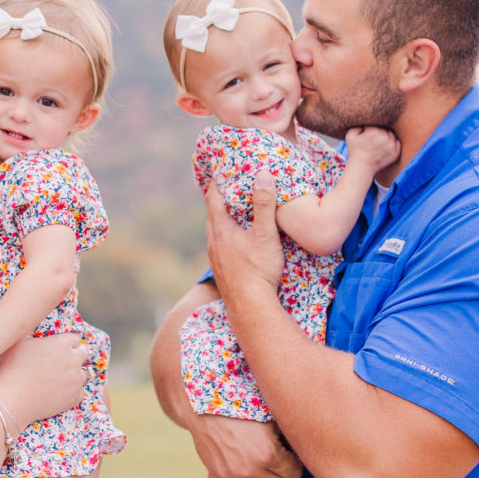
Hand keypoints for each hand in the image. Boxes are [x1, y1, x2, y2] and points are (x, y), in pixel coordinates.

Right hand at [0, 333, 89, 424]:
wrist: (11, 401)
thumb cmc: (11, 368)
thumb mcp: (18, 341)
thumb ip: (31, 329)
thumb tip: (32, 321)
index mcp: (62, 343)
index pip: (76, 338)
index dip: (67, 341)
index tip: (60, 347)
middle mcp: (73, 360)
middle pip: (84, 353)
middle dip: (75, 354)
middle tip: (62, 361)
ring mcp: (76, 380)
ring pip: (83, 373)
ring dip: (75, 373)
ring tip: (60, 377)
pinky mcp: (74, 397)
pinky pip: (80, 392)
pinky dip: (72, 391)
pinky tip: (60, 392)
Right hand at [188, 413, 302, 477]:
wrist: (203, 406)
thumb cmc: (239, 406)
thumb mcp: (267, 415)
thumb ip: (284, 431)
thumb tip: (303, 439)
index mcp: (268, 453)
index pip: (296, 471)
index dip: (298, 464)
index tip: (294, 457)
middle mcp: (252, 469)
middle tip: (286, 467)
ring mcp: (234, 476)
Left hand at [204, 173, 283, 307]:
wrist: (250, 308)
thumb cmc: (258, 269)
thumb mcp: (266, 234)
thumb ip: (264, 204)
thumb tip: (263, 175)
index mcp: (221, 229)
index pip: (213, 197)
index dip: (216, 181)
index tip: (221, 169)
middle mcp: (213, 242)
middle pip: (212, 213)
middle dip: (220, 199)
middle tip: (231, 187)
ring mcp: (215, 258)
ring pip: (215, 232)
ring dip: (223, 219)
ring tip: (235, 212)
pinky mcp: (221, 271)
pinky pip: (220, 246)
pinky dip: (226, 236)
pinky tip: (238, 242)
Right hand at [344, 125, 401, 174]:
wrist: (362, 168)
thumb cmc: (355, 151)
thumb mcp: (350, 135)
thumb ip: (358, 124)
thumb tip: (366, 118)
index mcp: (374, 131)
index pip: (376, 122)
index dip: (370, 126)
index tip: (366, 132)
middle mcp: (385, 137)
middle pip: (385, 127)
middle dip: (378, 130)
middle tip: (371, 138)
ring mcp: (392, 145)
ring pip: (391, 134)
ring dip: (386, 136)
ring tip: (377, 142)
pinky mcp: (396, 152)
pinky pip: (397, 142)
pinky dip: (392, 143)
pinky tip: (383, 146)